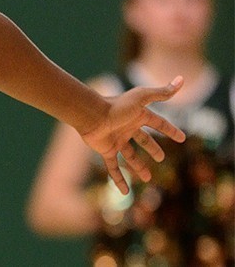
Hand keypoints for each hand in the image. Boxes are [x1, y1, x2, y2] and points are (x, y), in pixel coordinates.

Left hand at [79, 76, 184, 193]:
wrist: (90, 115)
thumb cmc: (116, 105)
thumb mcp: (142, 97)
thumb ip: (161, 92)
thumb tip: (181, 80)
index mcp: (137, 116)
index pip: (158, 123)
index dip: (170, 130)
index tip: (181, 138)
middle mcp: (127, 128)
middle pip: (143, 140)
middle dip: (152, 149)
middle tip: (161, 158)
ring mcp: (116, 140)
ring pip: (130, 156)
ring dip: (139, 167)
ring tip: (147, 178)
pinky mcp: (106, 150)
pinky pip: (113, 168)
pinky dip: (119, 180)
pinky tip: (125, 192)